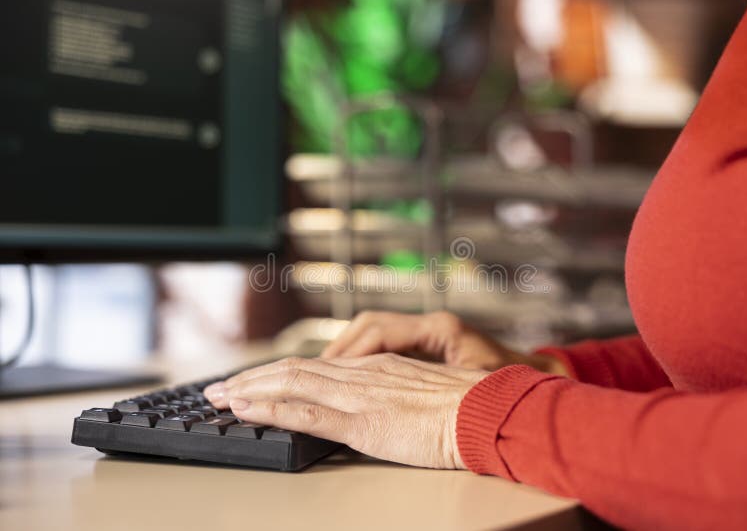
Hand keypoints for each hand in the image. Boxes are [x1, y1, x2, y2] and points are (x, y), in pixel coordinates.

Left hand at [204, 354, 487, 468]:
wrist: (486, 409)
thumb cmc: (463, 406)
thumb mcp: (420, 393)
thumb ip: (391, 394)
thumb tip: (374, 406)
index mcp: (375, 368)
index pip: (314, 367)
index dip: (277, 374)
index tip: (251, 382)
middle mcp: (361, 374)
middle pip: (293, 371)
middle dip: (251, 379)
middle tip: (217, 389)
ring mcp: (359, 395)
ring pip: (291, 385)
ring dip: (249, 390)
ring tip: (218, 398)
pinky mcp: (362, 421)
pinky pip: (307, 412)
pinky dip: (271, 409)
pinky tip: (248, 410)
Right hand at [321, 310, 564, 372]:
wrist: (533, 393)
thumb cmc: (508, 392)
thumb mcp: (469, 390)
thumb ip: (430, 388)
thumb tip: (387, 389)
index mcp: (440, 329)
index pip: (379, 330)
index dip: (348, 352)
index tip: (325, 371)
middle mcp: (431, 325)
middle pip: (369, 326)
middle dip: (338, 349)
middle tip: (310, 371)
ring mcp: (430, 334)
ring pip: (374, 334)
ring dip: (346, 353)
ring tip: (321, 374)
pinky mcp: (430, 346)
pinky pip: (385, 346)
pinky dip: (363, 359)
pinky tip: (349, 377)